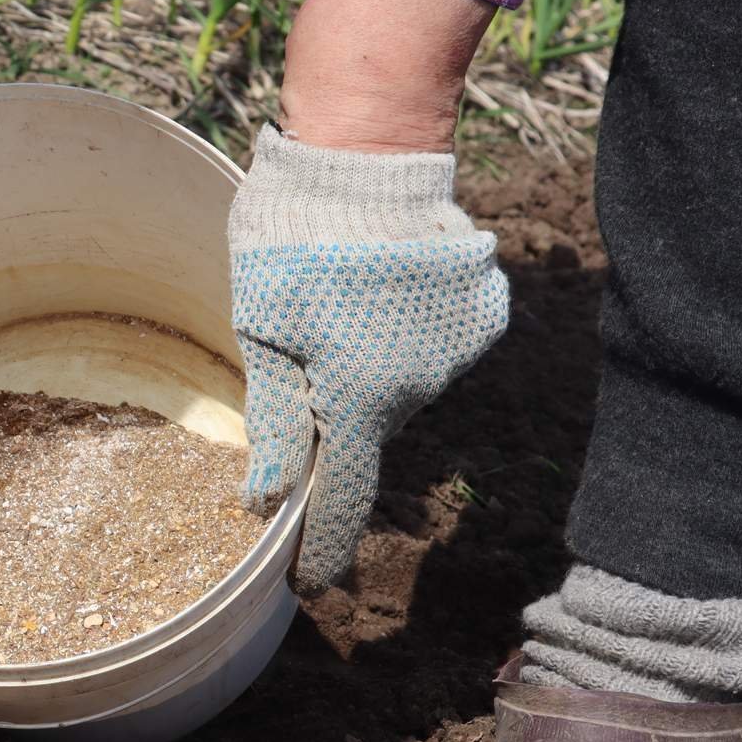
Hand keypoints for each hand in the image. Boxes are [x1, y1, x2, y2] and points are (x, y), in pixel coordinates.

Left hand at [230, 126, 508, 592]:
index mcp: (358, 400)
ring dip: (371, 367)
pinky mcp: (483, 312)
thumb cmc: (293, 239)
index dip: (325, 547)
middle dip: (337, 417)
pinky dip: (407, 332)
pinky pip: (435, 346)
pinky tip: (383, 284)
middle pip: (368, 432)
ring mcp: (459, 350)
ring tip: (342, 302)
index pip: (343, 497)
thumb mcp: (259, 332)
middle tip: (306, 352)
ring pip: (401, 387)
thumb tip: (264, 502)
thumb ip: (270, 422)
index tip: (314, 587)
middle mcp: (420, 388)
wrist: (368, 154)